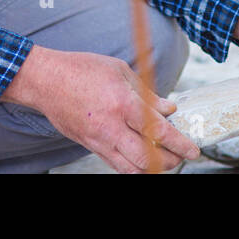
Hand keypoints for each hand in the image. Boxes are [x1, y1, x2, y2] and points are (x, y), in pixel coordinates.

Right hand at [1, 45, 200, 172]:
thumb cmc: (80, 69)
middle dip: (170, 161)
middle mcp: (111, 126)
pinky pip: (115, 165)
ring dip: (153, 169)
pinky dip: (133, 167)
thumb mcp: (119, 71)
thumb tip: (168, 108)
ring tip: (164, 161)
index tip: (192, 149)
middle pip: (148, 157)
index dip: (180, 143)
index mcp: (122, 103)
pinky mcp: (89, 146)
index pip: (158, 130)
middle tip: (181, 156)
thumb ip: (146, 93)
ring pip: (131, 169)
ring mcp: (98, 140)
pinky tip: (142, 159)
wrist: (45, 80)